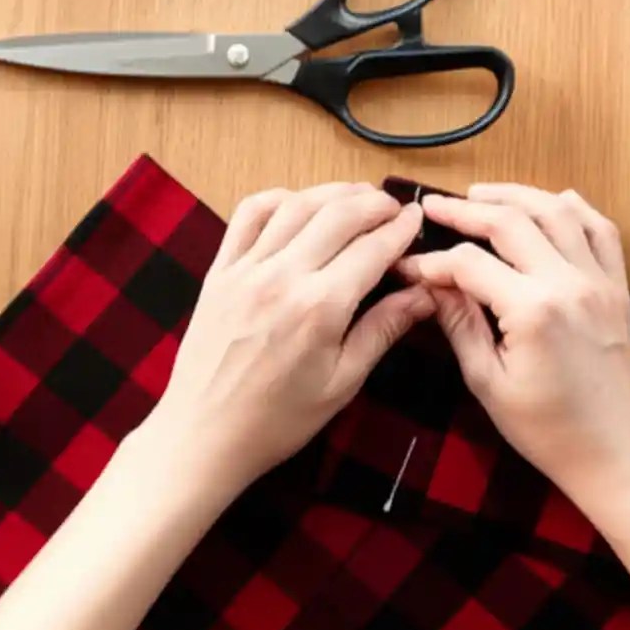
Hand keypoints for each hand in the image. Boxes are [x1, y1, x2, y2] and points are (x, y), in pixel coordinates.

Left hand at [147, 183, 432, 487]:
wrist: (204, 435)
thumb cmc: (276, 421)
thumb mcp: (342, 383)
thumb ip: (382, 330)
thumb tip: (424, 294)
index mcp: (319, 308)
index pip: (372, 248)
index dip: (401, 228)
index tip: (417, 218)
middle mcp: (282, 277)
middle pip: (338, 214)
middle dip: (374, 203)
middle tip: (394, 208)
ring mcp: (246, 269)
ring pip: (296, 205)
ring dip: (333, 193)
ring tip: (358, 198)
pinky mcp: (220, 271)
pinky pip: (249, 215)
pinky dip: (279, 198)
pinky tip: (299, 205)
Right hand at [396, 185, 629, 496]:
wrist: (614, 452)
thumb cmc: (547, 430)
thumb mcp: (487, 382)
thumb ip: (460, 324)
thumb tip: (432, 283)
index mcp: (534, 311)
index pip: (470, 264)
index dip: (433, 261)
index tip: (408, 266)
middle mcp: (569, 284)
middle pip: (512, 222)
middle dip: (466, 210)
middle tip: (433, 206)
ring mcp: (599, 282)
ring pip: (558, 212)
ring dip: (517, 195)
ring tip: (481, 194)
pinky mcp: (617, 289)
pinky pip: (601, 230)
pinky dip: (575, 208)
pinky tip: (551, 202)